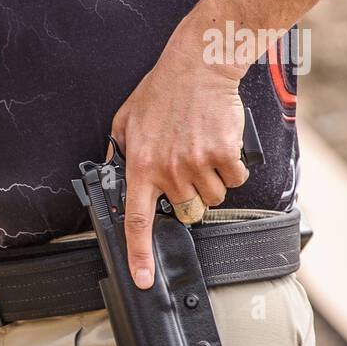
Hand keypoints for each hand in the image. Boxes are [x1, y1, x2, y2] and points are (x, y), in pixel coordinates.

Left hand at [110, 32, 249, 288]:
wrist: (199, 66)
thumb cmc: (162, 91)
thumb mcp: (125, 121)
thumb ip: (118, 153)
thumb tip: (111, 176)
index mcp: (140, 165)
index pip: (137, 220)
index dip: (140, 254)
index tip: (143, 278)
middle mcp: (168, 169)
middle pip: (186, 211)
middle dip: (189, 197)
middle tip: (186, 167)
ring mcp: (198, 163)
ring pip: (212, 198)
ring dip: (212, 182)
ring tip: (202, 151)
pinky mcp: (225, 154)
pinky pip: (235, 180)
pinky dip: (233, 168)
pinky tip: (221, 144)